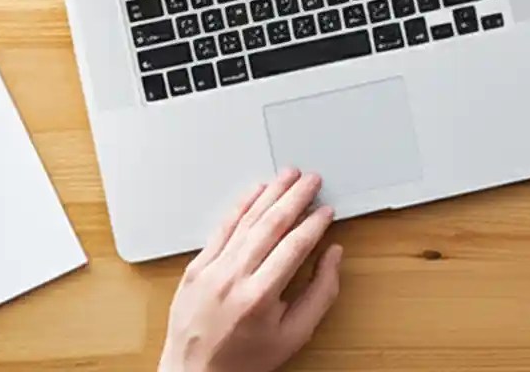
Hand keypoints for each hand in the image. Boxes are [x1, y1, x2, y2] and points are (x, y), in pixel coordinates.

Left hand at [158, 169, 342, 371]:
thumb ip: (320, 294)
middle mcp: (232, 278)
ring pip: (245, 220)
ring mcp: (210, 270)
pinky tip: (255, 192)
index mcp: (259, 297)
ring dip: (270, 194)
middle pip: (271, 225)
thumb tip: (333, 256)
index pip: (294, 246)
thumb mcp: (293, 336)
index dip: (314, 224)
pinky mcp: (196, 267)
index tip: (326, 211)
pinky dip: (240, 206)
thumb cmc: (245, 360)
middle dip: (295, 198)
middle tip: (312, 180)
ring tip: (288, 176)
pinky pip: (221, 228)